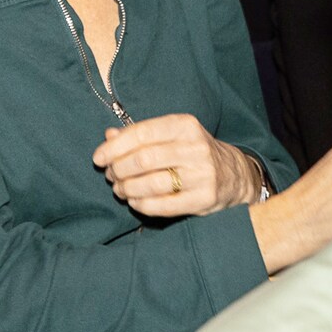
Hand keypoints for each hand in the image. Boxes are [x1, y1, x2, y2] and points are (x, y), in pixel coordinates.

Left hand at [93, 114, 263, 217]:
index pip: (141, 133)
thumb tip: (109, 135)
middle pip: (143, 160)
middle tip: (111, 175)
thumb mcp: (171, 135)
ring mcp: (202, 174)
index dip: (114, 147)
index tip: (98, 158)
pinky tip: (134, 201)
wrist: (233, 175)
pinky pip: (163, 205)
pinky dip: (141, 204)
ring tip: (120, 189)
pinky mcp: (204, 199)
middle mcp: (195, 148)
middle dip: (118, 170)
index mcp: (184, 125)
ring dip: (127, 188)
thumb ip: (140, 134)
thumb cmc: (192, 152)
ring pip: (151, 184)